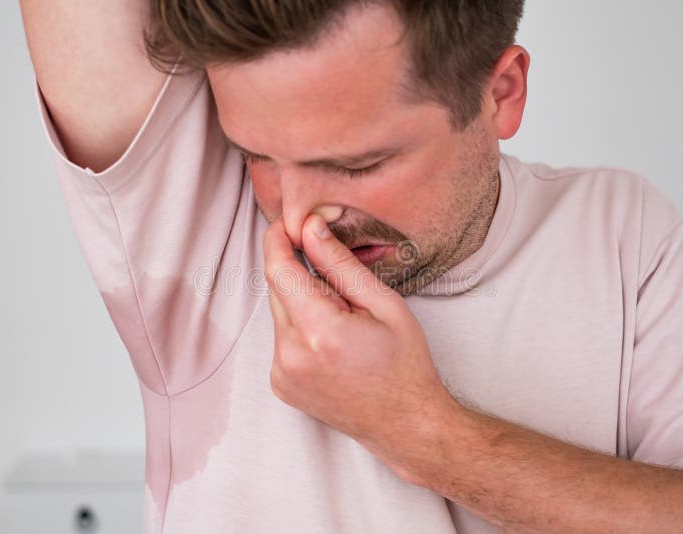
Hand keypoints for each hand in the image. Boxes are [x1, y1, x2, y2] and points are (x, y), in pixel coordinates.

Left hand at [263, 213, 454, 471]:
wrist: (405, 423)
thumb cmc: (404, 363)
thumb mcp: (383, 304)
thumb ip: (340, 264)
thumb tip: (311, 228)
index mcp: (320, 332)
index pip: (278, 270)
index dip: (278, 239)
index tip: (288, 223)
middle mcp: (291, 355)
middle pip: (277, 289)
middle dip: (300, 273)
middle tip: (338, 283)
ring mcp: (282, 373)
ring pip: (279, 313)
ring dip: (302, 303)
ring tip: (342, 321)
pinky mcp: (280, 383)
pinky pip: (281, 338)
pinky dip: (300, 328)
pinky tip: (332, 343)